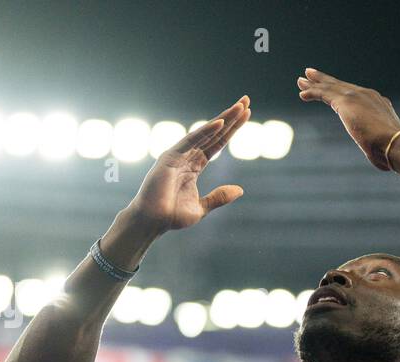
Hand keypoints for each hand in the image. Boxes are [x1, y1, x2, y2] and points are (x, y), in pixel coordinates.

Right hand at [128, 96, 250, 232]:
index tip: (246, 115)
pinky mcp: (170, 157)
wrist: (153, 221)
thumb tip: (240, 190)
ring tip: (240, 106)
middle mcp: (187, 156)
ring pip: (205, 133)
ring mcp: (179, 154)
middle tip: (246, 101)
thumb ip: (219, 197)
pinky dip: (206, 131)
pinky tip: (221, 123)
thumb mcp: (202, 207)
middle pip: (214, 133)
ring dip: (223, 119)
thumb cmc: (172, 215)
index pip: (218, 143)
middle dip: (230, 118)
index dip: (231, 130)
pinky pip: (191, 141)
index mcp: (195, 166)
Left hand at [297, 68, 399, 169]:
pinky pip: (324, 94)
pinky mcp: (345, 102)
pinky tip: (302, 94)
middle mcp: (367, 95)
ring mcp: (356, 96)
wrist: (395, 144)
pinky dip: (313, 93)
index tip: (332, 88)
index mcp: (378, 103)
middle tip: (310, 75)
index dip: (342, 90)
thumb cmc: (392, 151)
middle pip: (341, 86)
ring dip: (315, 84)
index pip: (356, 94)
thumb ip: (381, 147)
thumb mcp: (386, 145)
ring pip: (331, 87)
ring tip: (302, 81)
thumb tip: (383, 160)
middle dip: (325, 81)